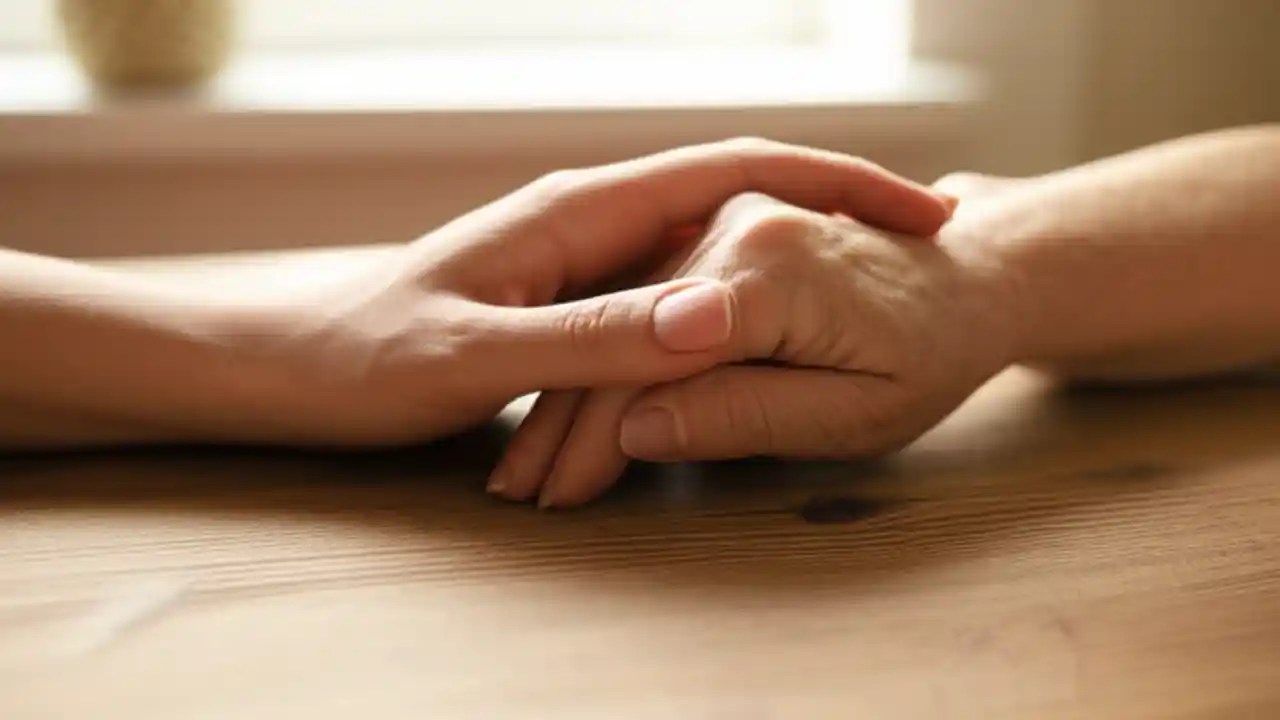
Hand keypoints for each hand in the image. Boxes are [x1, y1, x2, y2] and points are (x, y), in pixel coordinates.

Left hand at [245, 139, 954, 443]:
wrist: (290, 368)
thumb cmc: (367, 357)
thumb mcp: (481, 355)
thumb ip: (595, 336)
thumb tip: (711, 316)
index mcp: (582, 211)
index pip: (737, 169)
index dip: (836, 183)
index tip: (922, 211)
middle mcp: (590, 220)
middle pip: (738, 197)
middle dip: (833, 211)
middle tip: (924, 243)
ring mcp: (581, 260)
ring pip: (708, 250)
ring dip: (785, 257)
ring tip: (872, 277)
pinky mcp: (567, 302)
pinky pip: (671, 297)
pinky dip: (730, 310)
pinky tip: (764, 335)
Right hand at [490, 191, 1014, 506]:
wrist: (975, 283)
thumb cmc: (931, 358)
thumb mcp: (853, 414)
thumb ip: (746, 415)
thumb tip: (638, 426)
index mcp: (770, 268)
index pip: (655, 364)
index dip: (598, 436)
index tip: (558, 495)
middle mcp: (739, 226)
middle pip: (629, 339)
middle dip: (571, 421)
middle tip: (528, 493)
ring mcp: (729, 223)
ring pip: (629, 319)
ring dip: (577, 390)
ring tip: (531, 460)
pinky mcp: (725, 235)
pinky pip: (652, 300)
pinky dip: (613, 356)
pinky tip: (574, 403)